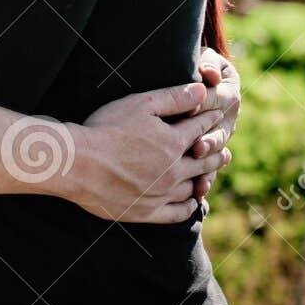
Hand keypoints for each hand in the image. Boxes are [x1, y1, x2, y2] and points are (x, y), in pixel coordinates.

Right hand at [71, 81, 231, 222]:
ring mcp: (161, 194)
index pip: (200, 128)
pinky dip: (188, 207)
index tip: (218, 116)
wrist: (78, 163)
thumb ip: (175, 97)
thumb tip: (204, 90)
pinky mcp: (147, 212)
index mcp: (173, 142)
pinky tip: (191, 203)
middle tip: (226, 152)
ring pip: (192, 187)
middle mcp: (173, 170)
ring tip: (209, 176)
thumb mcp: (141, 104)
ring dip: (204, 179)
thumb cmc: (106, 128)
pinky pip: (176, 213)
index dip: (210, 120)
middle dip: (216, 153)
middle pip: (203, 161)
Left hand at [191, 50, 241, 199]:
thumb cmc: (201, 66)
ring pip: (217, 153)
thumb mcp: (206, 61)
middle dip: (209, 140)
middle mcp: (228, 118)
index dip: (206, 104)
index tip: (191, 109)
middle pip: (219, 131)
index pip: (218, 99)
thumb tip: (208, 73)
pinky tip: (199, 190)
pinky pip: (211, 169)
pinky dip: (206, 180)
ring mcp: (221, 136)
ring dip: (209, 162)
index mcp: (229, 93)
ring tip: (198, 171)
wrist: (201, 79)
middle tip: (197, 147)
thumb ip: (208, 64)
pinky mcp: (211, 152)